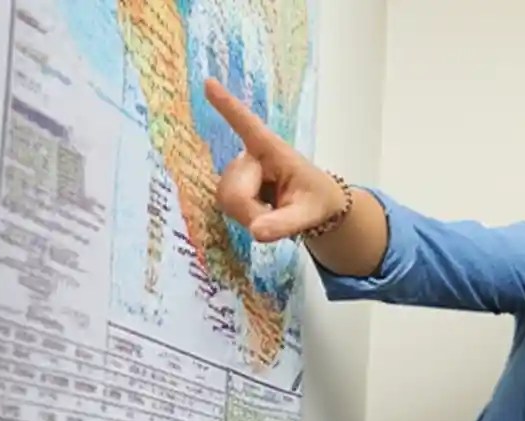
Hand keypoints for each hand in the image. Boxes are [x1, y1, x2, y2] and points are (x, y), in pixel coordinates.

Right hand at [203, 78, 346, 241]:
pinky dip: (245, 217)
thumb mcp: (309, 213)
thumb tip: (256, 232)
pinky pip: (226, 207)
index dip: (227, 107)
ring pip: (227, 200)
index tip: (209, 83)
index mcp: (272, 150)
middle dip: (251, 211)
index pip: (247, 125)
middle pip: (232, 190)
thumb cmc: (316, 200)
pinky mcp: (231, 186)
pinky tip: (261, 212)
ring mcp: (237, 172)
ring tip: (273, 211)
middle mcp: (249, 156)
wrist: (316, 207)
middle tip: (277, 216)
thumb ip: (285, 224)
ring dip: (249, 214)